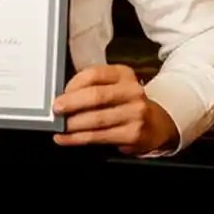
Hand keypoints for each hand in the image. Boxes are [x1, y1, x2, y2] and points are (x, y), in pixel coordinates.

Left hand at [51, 64, 177, 155]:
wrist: (157, 125)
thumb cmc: (127, 104)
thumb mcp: (116, 87)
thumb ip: (93, 87)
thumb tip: (63, 97)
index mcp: (124, 75)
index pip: (94, 74)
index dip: (73, 84)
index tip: (61, 93)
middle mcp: (132, 92)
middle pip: (96, 96)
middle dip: (71, 103)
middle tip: (56, 109)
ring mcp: (135, 114)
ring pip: (96, 119)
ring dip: (72, 124)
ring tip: (60, 125)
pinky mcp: (133, 134)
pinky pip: (98, 136)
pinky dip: (77, 139)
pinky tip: (65, 138)